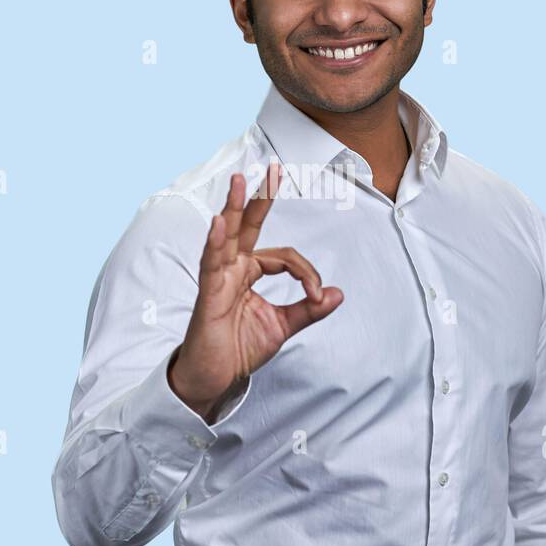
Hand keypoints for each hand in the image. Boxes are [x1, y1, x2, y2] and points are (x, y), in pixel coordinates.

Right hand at [169, 161, 343, 420]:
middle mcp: (233, 268)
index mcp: (250, 272)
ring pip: (228, 235)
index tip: (317, 295)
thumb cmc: (239, 348)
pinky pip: (211, 262)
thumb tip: (337, 293)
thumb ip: (308, 310)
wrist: (215, 377)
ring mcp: (218, 277)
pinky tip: (220, 221)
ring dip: (236, 207)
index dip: (306, 273)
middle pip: (249, 226)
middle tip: (273, 168)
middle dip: (261, 197)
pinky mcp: (208, 293)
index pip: (285, 258)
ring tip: (241, 180)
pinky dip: (215, 241)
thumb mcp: (282, 327)